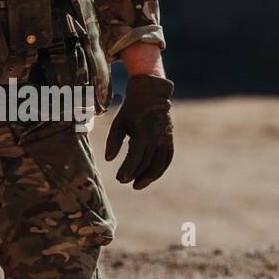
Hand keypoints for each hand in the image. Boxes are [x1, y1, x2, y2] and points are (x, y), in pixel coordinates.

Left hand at [104, 74, 173, 189]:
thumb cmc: (131, 109)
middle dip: (134, 174)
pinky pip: (168, 158)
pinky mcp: (170, 138)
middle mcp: (156, 137)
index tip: (119, 178)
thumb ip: (114, 141)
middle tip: (123, 181)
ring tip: (137, 185)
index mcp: (143, 133)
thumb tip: (108, 159)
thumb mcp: (119, 122)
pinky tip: (152, 176)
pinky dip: (160, 169)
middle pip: (146, 163)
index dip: (127, 170)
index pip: (135, 158)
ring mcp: (165, 138)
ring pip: (159, 164)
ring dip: (149, 177)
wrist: (150, 93)